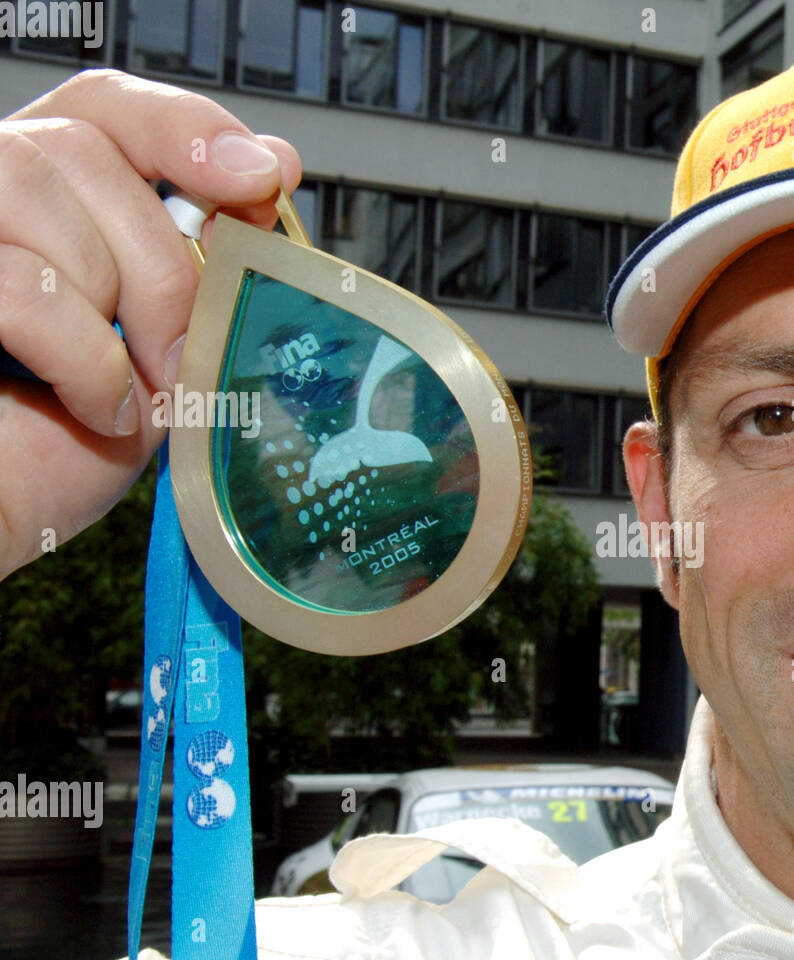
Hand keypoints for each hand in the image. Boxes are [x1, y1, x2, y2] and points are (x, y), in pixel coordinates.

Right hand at [0, 68, 301, 579]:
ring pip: (38, 193)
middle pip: (85, 151)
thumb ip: (197, 262)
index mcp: (39, 196)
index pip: (103, 107)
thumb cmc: (65, 446)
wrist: (4, 519)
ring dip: (116, 312)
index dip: (186, 129)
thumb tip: (268, 170)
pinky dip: (82, 359)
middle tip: (177, 356)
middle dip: (161, 266)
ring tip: (129, 390)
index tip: (263, 176)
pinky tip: (94, 409)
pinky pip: (19, 287)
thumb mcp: (156, 348)